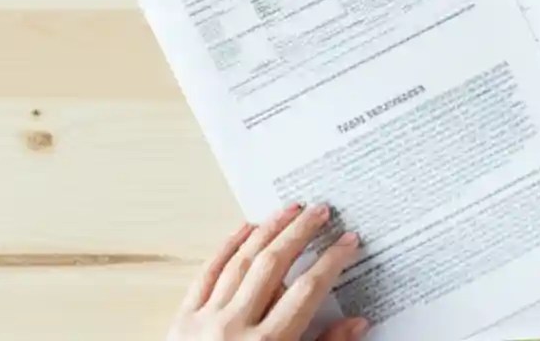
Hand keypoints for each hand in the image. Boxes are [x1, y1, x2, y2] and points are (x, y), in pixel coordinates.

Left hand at [167, 203, 367, 340]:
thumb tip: (358, 323)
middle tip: (321, 211)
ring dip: (267, 231)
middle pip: (273, 266)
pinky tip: (244, 228)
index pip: (306, 291)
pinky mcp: (181, 322)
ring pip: (239, 262)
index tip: (348, 242)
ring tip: (289, 210)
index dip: (331, 262)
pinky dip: (226, 248)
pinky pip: (206, 275)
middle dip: (300, 233)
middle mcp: (234, 329)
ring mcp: (204, 322)